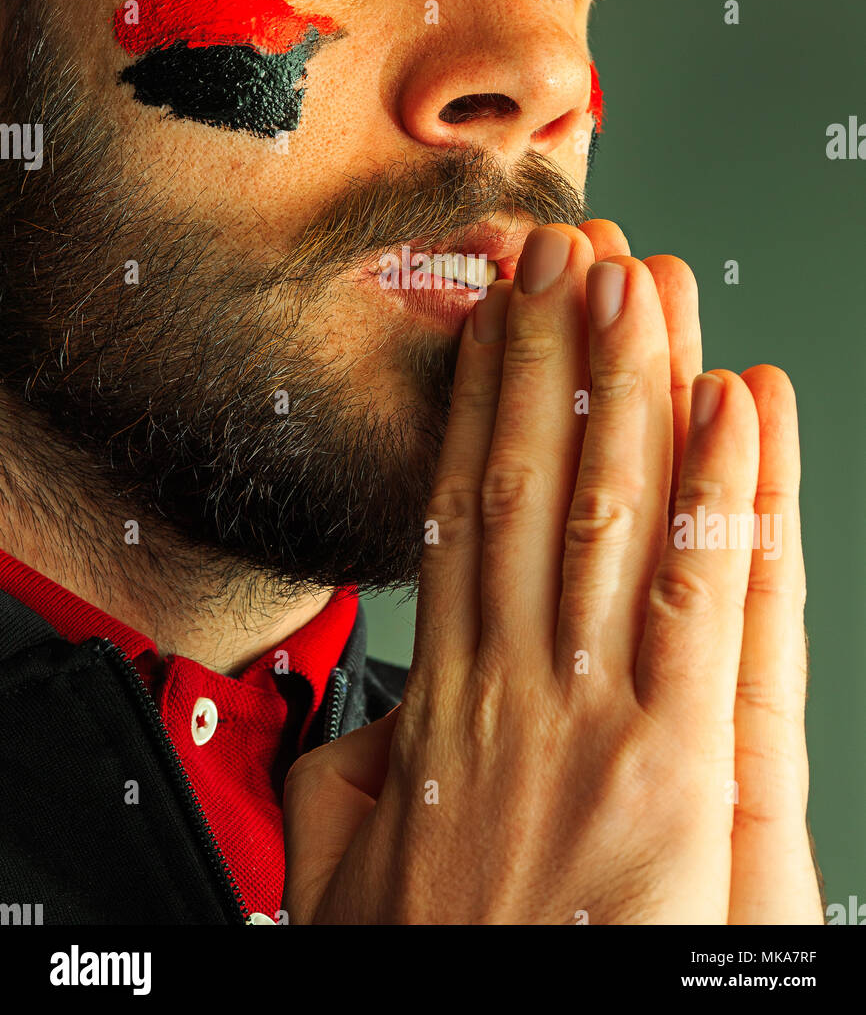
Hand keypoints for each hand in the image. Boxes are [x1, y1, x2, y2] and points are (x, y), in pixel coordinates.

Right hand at [282, 221, 820, 923]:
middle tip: (565, 251)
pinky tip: (733, 407)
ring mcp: (595, 717)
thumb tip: (360, 719)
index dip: (484, 402)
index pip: (466, 512)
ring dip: (632, 387)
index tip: (497, 320)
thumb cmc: (437, 982)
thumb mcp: (347, 871)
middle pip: (533, 484)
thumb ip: (355, 776)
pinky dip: (720, 498)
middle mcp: (514, 687)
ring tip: (638, 283)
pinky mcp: (678, 768)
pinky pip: (701, 604)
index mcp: (444, 706)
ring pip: (612, 514)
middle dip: (552, 357)